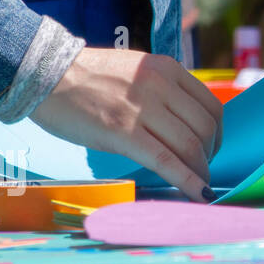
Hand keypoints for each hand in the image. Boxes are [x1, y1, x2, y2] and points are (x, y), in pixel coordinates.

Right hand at [30, 48, 224, 200]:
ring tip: (197, 183)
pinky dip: (188, 180)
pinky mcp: (123, 132)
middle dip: (209, 154)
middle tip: (202, 169)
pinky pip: (166, 161)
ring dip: (200, 170)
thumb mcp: (137, 72)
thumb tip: (183, 122)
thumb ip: (163, 91)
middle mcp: (162, 85)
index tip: (211, 148)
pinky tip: (198, 194)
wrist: (46, 74)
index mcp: (168, 69)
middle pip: (205, 127)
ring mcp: (143, 108)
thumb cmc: (88, 78)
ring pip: (191, 145)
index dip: (218, 133)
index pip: (211, 105)